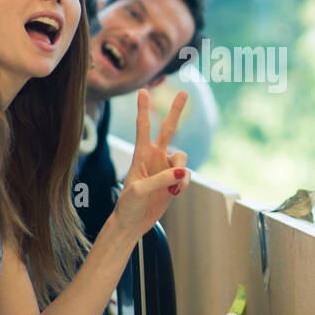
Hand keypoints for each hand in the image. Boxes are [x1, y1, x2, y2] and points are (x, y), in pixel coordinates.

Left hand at [112, 89, 190, 234]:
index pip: (143, 127)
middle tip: (184, 92)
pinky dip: (184, 183)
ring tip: (173, 188)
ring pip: (183, 158)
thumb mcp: (139, 190)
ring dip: (182, 171)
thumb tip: (182, 172)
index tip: (143, 91)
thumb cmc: (128, 205)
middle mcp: (155, 157)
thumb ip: (161, 179)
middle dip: (176, 110)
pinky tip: (175, 192)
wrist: (133, 222)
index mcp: (141, 155)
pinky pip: (187, 175)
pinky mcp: (174, 180)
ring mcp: (165, 168)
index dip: (143, 109)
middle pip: (168, 128)